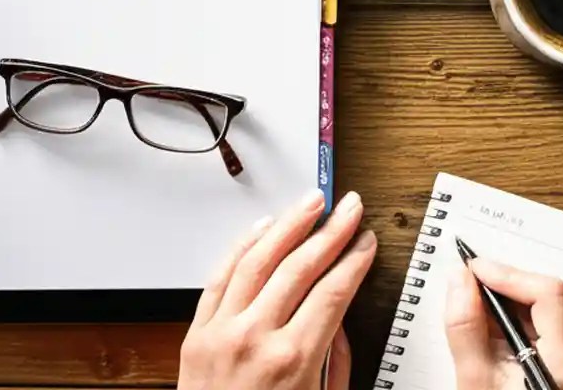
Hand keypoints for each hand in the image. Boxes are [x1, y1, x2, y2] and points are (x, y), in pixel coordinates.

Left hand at [178, 189, 375, 389]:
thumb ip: (335, 361)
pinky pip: (220, 277)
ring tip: (310, 202)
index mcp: (293, 360)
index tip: (365, 240)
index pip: (332, 290)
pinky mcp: (196, 335)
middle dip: (330, 230)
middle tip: (348, 207)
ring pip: (257, 260)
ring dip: (288, 225)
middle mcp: (255, 339)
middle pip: (300, 266)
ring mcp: (221, 333)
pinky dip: (242, 247)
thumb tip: (339, 316)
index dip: (353, 258)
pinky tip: (263, 229)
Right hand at [445, 259, 562, 389]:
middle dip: (507, 290)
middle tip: (470, 287)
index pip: (547, 292)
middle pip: (552, 302)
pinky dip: (527, 331)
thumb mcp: (477, 382)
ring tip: (479, 317)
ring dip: (514, 310)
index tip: (474, 268)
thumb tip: (460, 282)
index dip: (506, 273)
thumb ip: (466, 326)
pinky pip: (558, 337)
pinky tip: (499, 340)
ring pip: (554, 319)